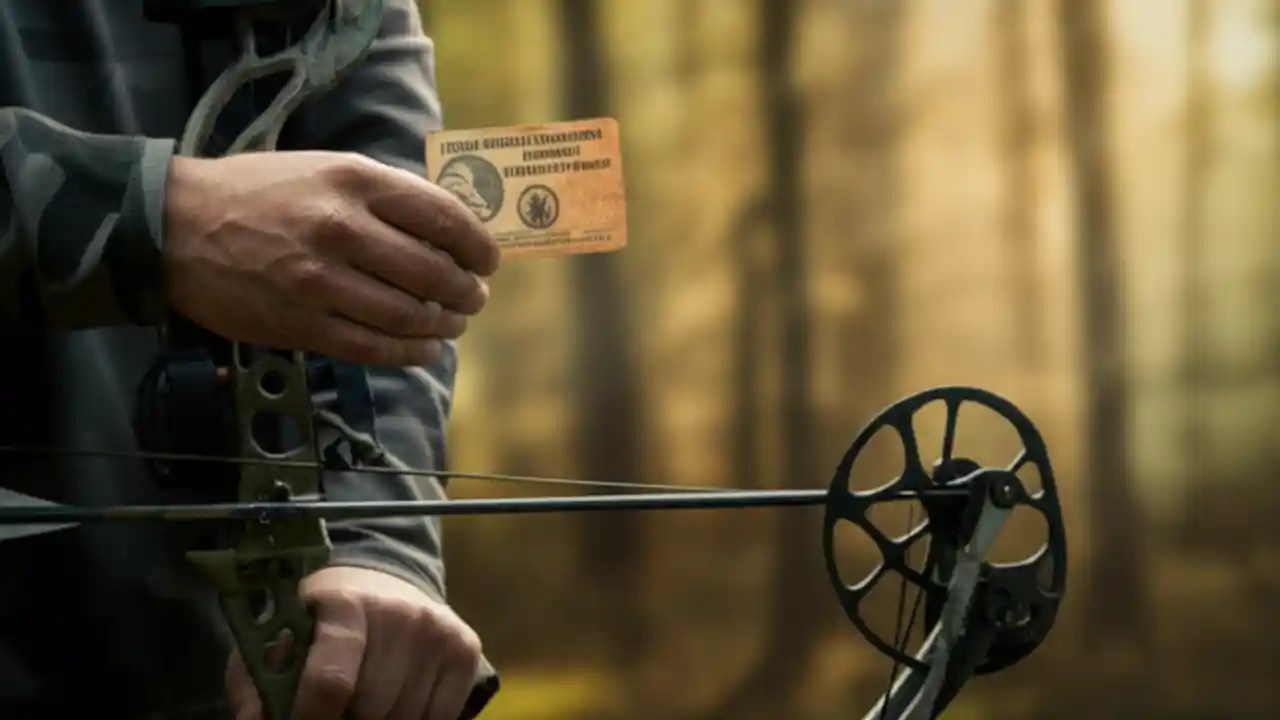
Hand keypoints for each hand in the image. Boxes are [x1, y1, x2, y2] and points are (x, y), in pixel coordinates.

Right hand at [163, 151, 500, 365]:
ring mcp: (320, 281)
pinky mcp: (301, 324)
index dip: (478, 246)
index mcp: (355, 181)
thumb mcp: (327, 169)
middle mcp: (342, 228)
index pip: (444, 218)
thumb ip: (387, 196)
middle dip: (466, 292)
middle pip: (434, 272)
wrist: (175, 226)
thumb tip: (452, 232)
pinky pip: (373, 347)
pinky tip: (424, 350)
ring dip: (443, 326)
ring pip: (409, 316)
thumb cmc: (259, 192)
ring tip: (451, 324)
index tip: (488, 261)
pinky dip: (410, 353)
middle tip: (473, 298)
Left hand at [226, 566, 484, 719]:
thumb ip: (258, 684)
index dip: (310, 718)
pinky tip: (397, 704)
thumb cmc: (318, 622)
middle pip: (372, 706)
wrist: (383, 584)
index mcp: (342, 602)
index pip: (331, 681)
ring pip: (406, 716)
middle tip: (338, 710)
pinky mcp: (466, 646)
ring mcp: (436, 628)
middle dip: (348, 719)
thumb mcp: (278, 640)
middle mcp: (398, 610)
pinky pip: (441, 716)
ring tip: (365, 704)